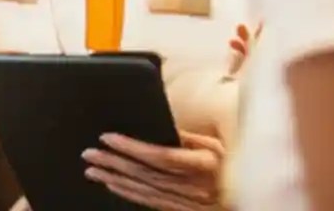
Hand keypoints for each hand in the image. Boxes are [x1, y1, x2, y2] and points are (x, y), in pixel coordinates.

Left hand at [83, 131, 225, 209]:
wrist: (243, 197)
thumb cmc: (229, 166)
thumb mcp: (214, 146)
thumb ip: (185, 138)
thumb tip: (156, 129)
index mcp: (204, 164)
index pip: (160, 155)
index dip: (132, 147)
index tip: (108, 137)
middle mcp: (195, 187)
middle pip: (146, 174)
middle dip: (114, 162)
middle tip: (90, 153)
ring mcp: (188, 203)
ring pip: (144, 190)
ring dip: (114, 179)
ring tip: (93, 169)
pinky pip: (150, 202)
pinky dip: (128, 193)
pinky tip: (112, 184)